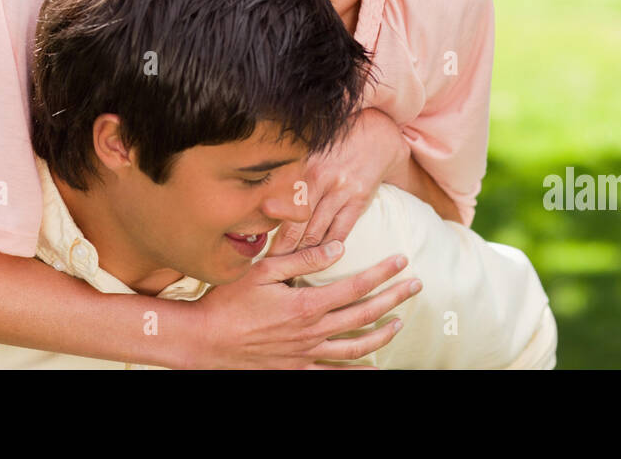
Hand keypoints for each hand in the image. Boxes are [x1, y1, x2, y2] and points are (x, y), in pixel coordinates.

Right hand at [184, 241, 420, 368]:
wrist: (205, 340)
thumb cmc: (229, 300)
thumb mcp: (263, 269)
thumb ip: (302, 258)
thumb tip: (339, 247)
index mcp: (307, 303)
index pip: (356, 286)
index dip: (383, 273)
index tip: (402, 261)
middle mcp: (313, 331)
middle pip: (365, 316)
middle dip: (394, 299)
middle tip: (416, 286)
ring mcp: (306, 354)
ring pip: (356, 347)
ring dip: (382, 334)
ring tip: (400, 322)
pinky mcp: (296, 369)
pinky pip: (333, 373)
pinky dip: (356, 373)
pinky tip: (374, 369)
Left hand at [266, 107, 407, 256]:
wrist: (374, 137)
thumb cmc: (334, 148)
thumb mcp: (309, 154)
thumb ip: (288, 177)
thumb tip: (262, 206)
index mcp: (301, 167)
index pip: (278, 207)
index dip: (267, 231)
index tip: (256, 250)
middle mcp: (320, 178)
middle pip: (295, 225)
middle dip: (281, 250)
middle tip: (269, 268)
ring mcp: (341, 191)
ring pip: (316, 233)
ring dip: (303, 255)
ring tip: (290, 271)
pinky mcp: (358, 200)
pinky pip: (339, 233)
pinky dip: (327, 250)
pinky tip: (318, 261)